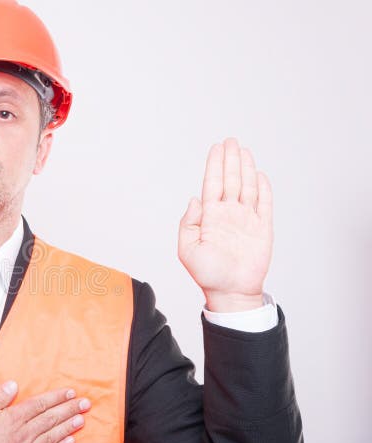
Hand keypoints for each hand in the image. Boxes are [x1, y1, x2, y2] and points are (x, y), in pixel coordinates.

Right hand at [0, 381, 89, 442]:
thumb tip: (13, 385)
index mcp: (11, 418)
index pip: (40, 404)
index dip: (57, 397)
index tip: (70, 392)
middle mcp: (22, 434)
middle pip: (51, 419)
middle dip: (70, 409)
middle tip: (86, 403)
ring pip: (52, 436)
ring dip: (69, 426)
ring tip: (82, 419)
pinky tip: (70, 442)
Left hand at [178, 138, 272, 311]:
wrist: (230, 292)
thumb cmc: (207, 274)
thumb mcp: (187, 249)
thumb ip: (188, 223)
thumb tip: (194, 199)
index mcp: (210, 217)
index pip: (213, 184)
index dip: (215, 166)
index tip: (217, 148)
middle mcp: (228, 214)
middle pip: (230, 180)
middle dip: (230, 160)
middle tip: (230, 141)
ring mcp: (246, 220)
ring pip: (247, 187)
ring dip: (245, 168)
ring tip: (243, 150)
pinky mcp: (262, 228)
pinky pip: (264, 204)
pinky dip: (263, 189)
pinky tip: (259, 174)